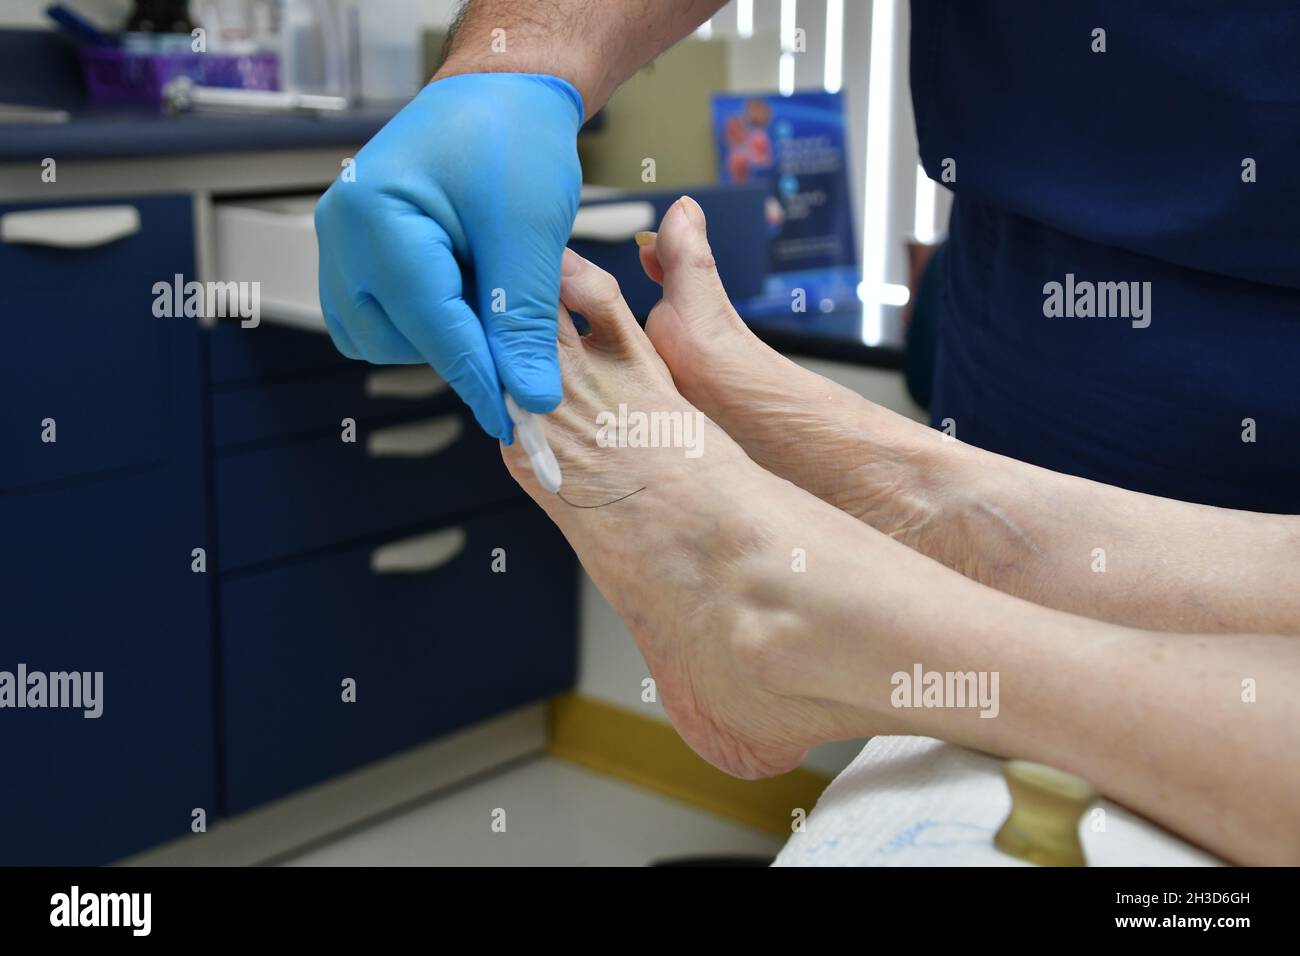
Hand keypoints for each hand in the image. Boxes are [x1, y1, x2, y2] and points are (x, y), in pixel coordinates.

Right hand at [314, 73, 584, 439]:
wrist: (499, 94)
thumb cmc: (514, 142)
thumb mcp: (529, 234)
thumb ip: (523, 322)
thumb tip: (529, 398)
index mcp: (375, 216)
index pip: (429, 327)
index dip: (478, 379)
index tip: (514, 419)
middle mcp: (341, 232)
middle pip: (392, 341)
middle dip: (456, 347)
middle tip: (514, 323)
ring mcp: (341, 243)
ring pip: (378, 337)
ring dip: (438, 334)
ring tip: (490, 287)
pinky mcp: (355, 253)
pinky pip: (378, 316)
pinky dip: (425, 319)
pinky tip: (468, 288)